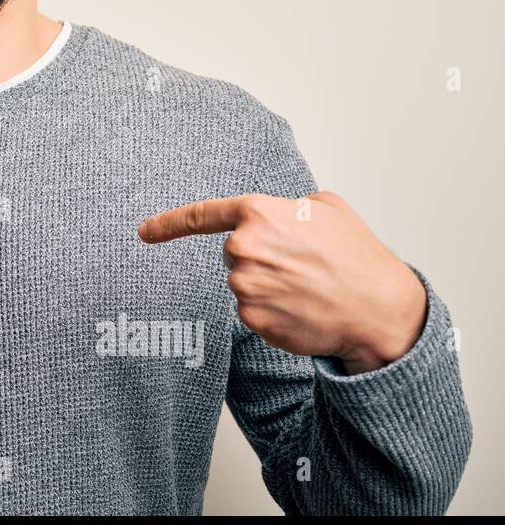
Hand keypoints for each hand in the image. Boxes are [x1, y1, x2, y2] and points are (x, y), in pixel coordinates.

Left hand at [136, 191, 426, 373]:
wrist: (380, 309)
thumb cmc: (358, 255)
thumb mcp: (327, 207)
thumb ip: (287, 205)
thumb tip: (275, 215)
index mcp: (258, 213)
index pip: (202, 215)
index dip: (168, 223)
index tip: (144, 232)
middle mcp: (244, 249)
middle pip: (234, 254)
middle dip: (262, 257)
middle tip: (302, 264)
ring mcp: (245, 287)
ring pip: (244, 284)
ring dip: (269, 286)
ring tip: (309, 287)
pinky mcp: (252, 319)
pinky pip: (252, 312)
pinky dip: (274, 312)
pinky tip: (303, 309)